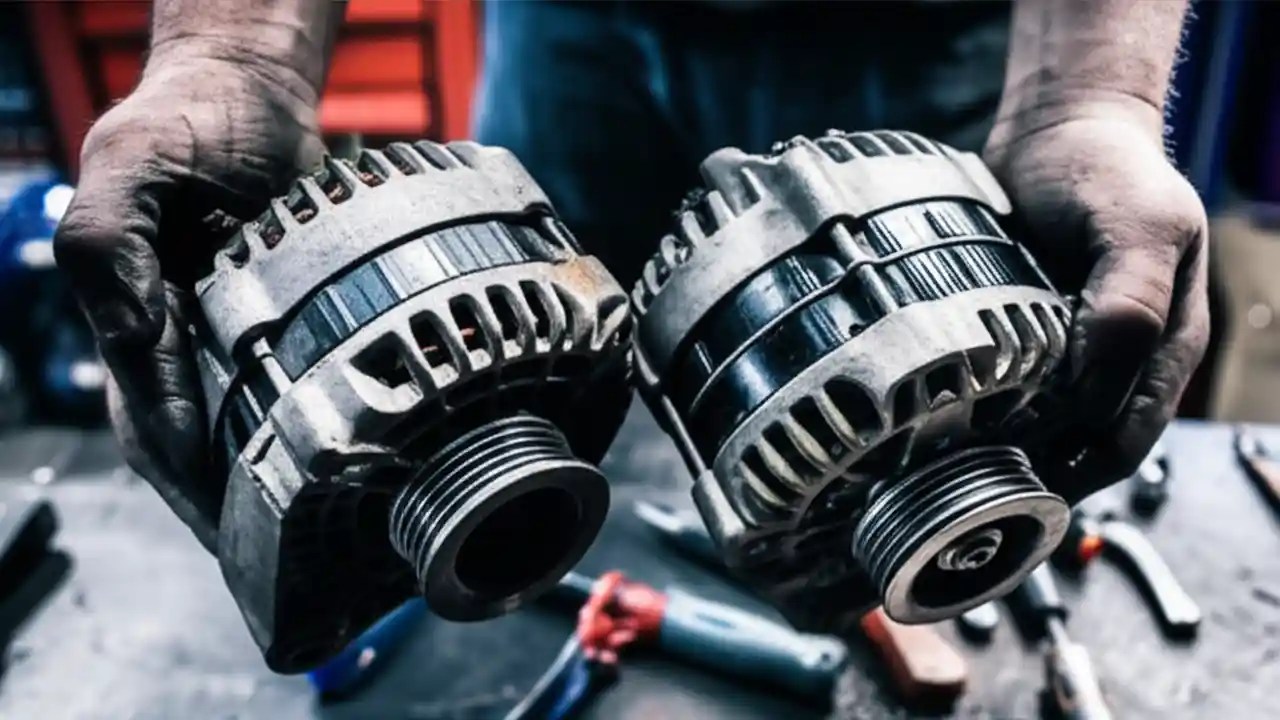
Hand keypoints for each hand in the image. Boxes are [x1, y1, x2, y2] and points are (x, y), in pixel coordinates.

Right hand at [54, 53, 324, 549]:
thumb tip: (134, 335)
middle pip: (190, 450)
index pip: (151, 421)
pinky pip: (283, 393)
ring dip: (267, 484)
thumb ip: (109, 243)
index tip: (237, 523)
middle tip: (279, 557)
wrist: (245, 94)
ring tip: (317, 532)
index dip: (191, 477)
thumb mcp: (128, 164)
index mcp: (129, 323)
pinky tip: (342, 460)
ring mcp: (221, 341)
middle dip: (228, 508)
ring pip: (235, 435)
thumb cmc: (181, 122)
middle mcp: (173, 344)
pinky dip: (303, 432)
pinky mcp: (270, 328)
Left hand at [983, 98, 1209, 503]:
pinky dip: (975, 404)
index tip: (1023, 484)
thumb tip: (1097, 387)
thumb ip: (1131, 303)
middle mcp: (1118, 358)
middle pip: (1079, 444)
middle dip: (1034, 469)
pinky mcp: (1019, 329)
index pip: (1126, 438)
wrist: (1060, 126)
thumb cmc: (1112, 171)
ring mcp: (1067, 346)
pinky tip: (937, 411)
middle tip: (971, 481)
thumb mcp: (1141, 226)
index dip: (1080, 470)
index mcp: (1165, 346)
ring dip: (999, 445)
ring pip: (1036, 422)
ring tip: (947, 460)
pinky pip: (1001, 383)